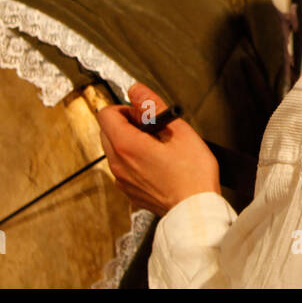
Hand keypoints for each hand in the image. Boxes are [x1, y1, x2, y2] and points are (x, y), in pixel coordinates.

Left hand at [97, 82, 219, 215]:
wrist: (195, 210)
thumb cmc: (193, 175)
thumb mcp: (179, 131)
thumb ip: (153, 106)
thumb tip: (137, 91)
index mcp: (127, 146)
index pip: (106, 114)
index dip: (124, 107)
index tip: (141, 111)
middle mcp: (118, 165)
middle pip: (107, 131)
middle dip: (126, 123)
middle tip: (153, 127)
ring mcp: (122, 180)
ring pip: (113, 150)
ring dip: (129, 142)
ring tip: (158, 146)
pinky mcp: (129, 192)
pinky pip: (123, 168)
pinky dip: (134, 160)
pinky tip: (157, 163)